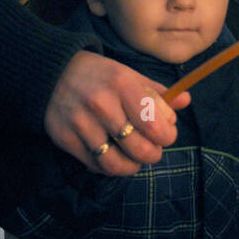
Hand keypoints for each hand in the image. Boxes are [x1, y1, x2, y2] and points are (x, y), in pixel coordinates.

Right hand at [43, 50, 189, 175]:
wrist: (53, 72)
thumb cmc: (100, 75)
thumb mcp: (129, 75)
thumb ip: (157, 92)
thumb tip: (186, 100)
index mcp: (122, 85)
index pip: (155, 125)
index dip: (167, 136)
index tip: (165, 133)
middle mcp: (101, 104)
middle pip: (140, 150)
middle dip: (153, 154)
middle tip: (152, 149)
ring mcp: (81, 124)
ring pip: (117, 165)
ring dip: (132, 166)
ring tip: (134, 157)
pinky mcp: (65, 138)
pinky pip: (96, 165)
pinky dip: (109, 166)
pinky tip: (112, 154)